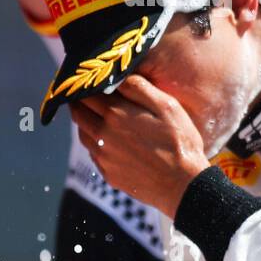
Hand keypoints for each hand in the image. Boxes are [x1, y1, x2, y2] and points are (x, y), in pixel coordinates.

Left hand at [69, 75, 208, 218]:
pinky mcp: (108, 174)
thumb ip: (139, 88)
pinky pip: (93, 154)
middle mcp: (103, 135)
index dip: (84, 85)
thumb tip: (118, 75)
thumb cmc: (179, 142)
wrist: (183, 185)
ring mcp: (104, 157)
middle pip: (77, 113)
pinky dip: (96, 143)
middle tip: (87, 95)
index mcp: (116, 114)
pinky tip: (110, 140)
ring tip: (97, 116)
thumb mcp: (167, 106)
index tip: (87, 80)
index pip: (86, 93)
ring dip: (85, 122)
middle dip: (79, 102)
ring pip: (83, 134)